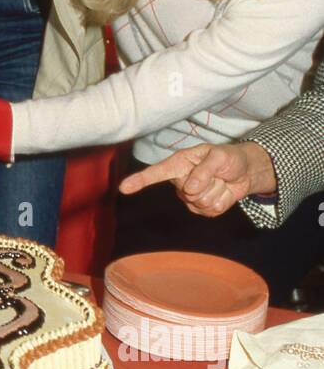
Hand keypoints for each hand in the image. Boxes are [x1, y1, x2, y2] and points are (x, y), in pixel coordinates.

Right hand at [119, 142, 276, 217]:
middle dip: (208, 183)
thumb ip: (204, 170)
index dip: (139, 180)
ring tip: (222, 181)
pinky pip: (211, 212)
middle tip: (218, 173)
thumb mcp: (219, 156)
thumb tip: (190, 189)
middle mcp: (180, 182)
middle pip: (188, 192)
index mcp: (179, 164)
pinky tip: (224, 192)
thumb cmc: (228, 158)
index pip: (156, 173)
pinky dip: (223, 201)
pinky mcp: (202, 210)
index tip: (124, 187)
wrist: (245, 171)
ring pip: (201, 203)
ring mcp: (190, 198)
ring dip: (218, 191)